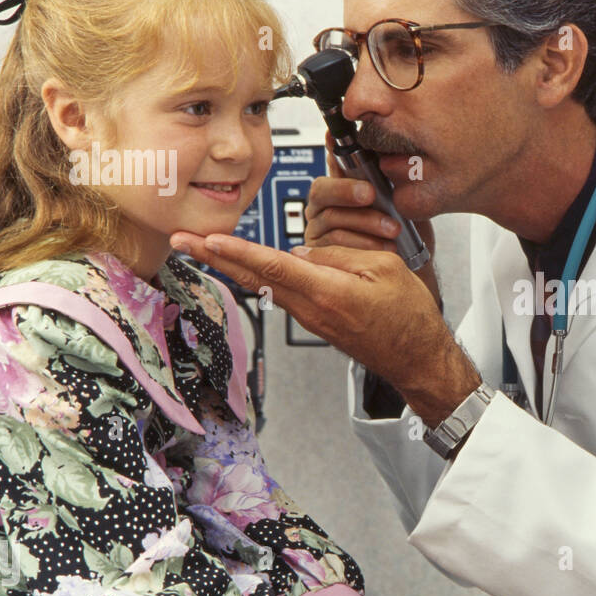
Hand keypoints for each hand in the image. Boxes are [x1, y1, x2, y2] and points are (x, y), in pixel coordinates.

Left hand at [166, 232, 479, 427]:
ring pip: (263, 284)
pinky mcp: (315, 322)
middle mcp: (311, 309)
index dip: (235, 250)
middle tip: (180, 239)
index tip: (206, 238)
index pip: (272, 266)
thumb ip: (340, 257)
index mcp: (328, 292)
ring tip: (202, 247)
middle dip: (213, 257)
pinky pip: (281, 292)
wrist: (416, 358)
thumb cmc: (409, 317)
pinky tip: (244, 265)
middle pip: (253, 277)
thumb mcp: (385, 269)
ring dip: (231, 264)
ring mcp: (310, 318)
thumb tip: (306, 253)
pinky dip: (257, 275)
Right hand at [309, 131, 440, 306]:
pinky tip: (382, 246)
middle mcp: (324, 207)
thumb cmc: (406, 235)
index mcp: (341, 188)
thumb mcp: (404, 202)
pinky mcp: (321, 255)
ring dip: (364, 222)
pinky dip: (361, 243)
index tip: (340, 143)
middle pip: (321, 190)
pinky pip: (335, 245)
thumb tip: (384, 150)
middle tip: (371, 194)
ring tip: (392, 230)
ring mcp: (319, 230)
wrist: (414, 270)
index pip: (331, 164)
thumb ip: (389, 179)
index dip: (335, 152)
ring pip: (332, 218)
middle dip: (347, 191)